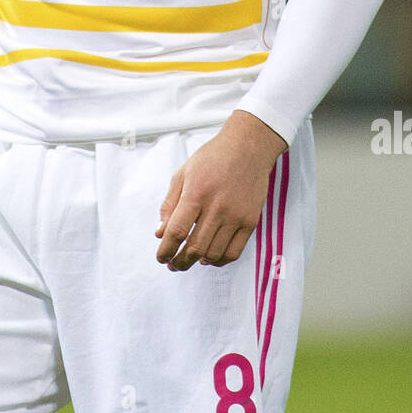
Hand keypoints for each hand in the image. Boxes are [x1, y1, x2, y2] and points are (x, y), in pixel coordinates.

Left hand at [155, 110, 286, 271]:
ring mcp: (236, 216)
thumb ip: (169, 204)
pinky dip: (219, 260)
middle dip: (179, 262)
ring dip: (197, 262)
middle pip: (195, 247)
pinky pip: (234, 252)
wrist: (248, 148)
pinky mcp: (250, 221)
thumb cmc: (212, 158)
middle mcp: (217, 207)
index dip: (166, 250)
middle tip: (172, 264)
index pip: (176, 232)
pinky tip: (210, 257)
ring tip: (189, 260)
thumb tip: (160, 233)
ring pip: (213, 254)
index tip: (161, 257)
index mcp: (196, 193)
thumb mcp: (183, 173)